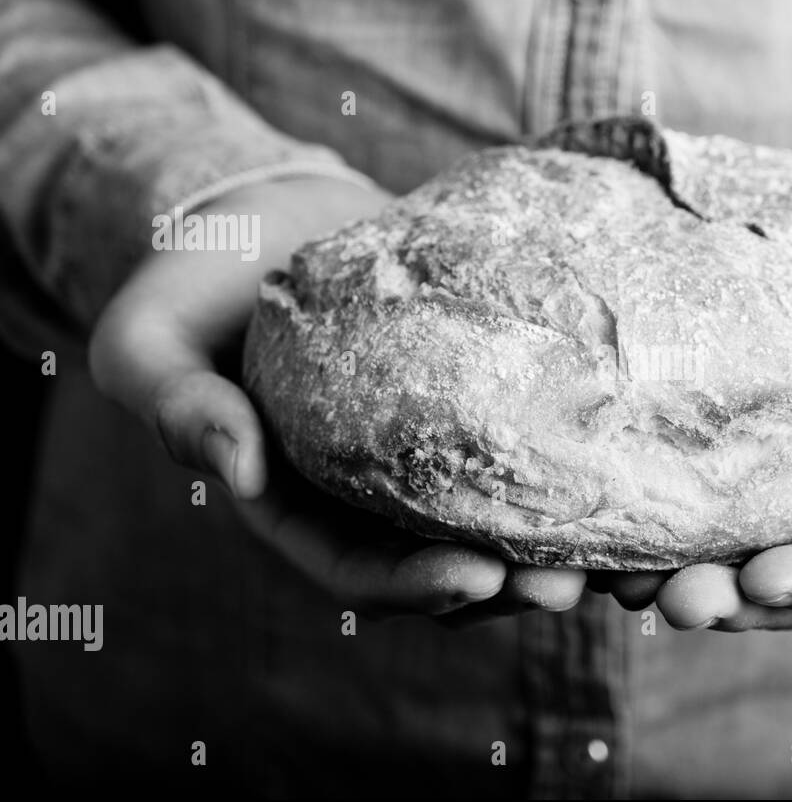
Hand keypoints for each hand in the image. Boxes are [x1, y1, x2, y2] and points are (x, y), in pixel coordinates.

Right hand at [89, 176, 584, 622]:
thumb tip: (232, 470)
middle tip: (572, 583)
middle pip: (449, 562)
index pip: (359, 571)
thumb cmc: (195, 278)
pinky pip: (527, 442)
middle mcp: (373, 491)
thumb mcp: (151, 338)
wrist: (266, 213)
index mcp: (298, 504)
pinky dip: (574, 462)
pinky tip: (630, 461)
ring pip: (501, 516)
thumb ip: (175, 402)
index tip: (476, 580)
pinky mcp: (479, 397)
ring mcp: (431, 448)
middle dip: (511, 583)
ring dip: (558, 542)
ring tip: (619, 548)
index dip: (418, 587)